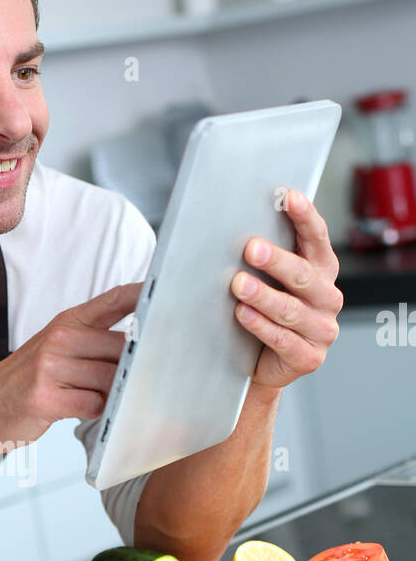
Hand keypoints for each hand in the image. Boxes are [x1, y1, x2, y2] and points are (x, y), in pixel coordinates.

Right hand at [0, 282, 141, 443]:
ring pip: (109, 378)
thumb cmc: (27, 383)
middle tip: (129, 380)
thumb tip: (142, 346)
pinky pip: (93, 404)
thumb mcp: (54, 350)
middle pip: (120, 348)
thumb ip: (92, 342)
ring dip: (110, 394)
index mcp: (65, 322)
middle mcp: (58, 338)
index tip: (169, 292)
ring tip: (92, 397)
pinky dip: (95, 412)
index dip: (143, 295)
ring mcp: (49, 367)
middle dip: (130, 368)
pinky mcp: (46, 397)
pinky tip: (78, 410)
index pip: (113, 301)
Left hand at [231, 190, 341, 389]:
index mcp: (322, 271)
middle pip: (303, 275)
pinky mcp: (309, 357)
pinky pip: (282, 339)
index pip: (317, 238)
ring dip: (263, 296)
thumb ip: (264, 258)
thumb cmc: (264, 313)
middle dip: (277, 261)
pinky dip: (260, 325)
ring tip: (239, 285)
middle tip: (252, 248)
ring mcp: (322, 329)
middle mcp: (328, 298)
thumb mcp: (269, 282)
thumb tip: (232, 227)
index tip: (288, 197)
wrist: (263, 363)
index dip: (305, 217)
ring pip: (291, 309)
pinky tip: (242, 314)